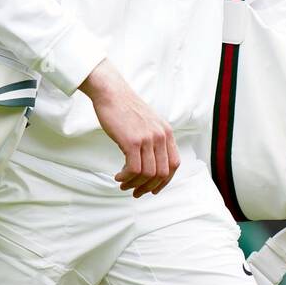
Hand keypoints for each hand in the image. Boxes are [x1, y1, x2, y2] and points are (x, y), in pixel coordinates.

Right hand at [80, 59, 179, 196]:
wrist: (112, 92)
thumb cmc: (125, 108)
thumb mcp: (148, 123)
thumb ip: (153, 139)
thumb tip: (150, 162)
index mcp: (166, 132)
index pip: (174, 164)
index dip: (164, 181)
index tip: (153, 189)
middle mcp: (160, 136)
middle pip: (162, 173)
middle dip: (148, 187)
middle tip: (135, 192)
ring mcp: (148, 138)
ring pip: (148, 174)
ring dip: (134, 184)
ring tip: (123, 184)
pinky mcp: (132, 141)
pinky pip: (134, 169)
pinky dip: (126, 177)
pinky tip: (118, 176)